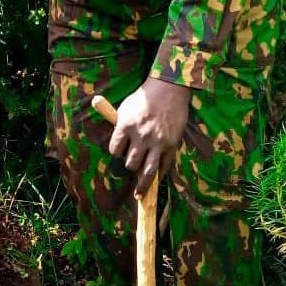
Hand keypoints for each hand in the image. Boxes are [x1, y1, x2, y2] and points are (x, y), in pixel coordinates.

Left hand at [108, 77, 190, 198]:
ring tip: (139, 195)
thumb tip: (117, 146)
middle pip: (130, 162)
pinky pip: (164, 166)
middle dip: (129, 166)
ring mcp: (156, 142)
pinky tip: (156, 182)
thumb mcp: (124, 109)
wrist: (168, 90)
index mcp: (125, 126)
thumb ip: (119, 127)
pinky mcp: (170, 145)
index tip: (118, 153)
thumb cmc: (143, 98)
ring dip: (142, 183)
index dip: (115, 153)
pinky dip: (159, 176)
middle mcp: (140, 136)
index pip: (114, 150)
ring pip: (147, 171)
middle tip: (131, 166)